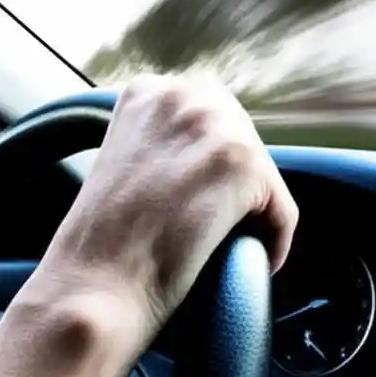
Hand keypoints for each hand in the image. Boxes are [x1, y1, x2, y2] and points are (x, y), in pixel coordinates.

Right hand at [27, 75, 297, 358]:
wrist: (93, 284)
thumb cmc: (101, 245)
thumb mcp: (122, 165)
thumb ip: (159, 145)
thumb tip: (200, 158)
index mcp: (146, 91)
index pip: (210, 118)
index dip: (210, 168)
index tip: (201, 203)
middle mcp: (180, 94)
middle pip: (242, 138)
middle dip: (238, 186)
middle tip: (220, 229)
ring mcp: (213, 123)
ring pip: (263, 175)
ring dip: (254, 214)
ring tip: (232, 248)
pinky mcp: (242, 162)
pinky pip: (282, 211)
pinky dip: (274, 243)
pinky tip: (255, 264)